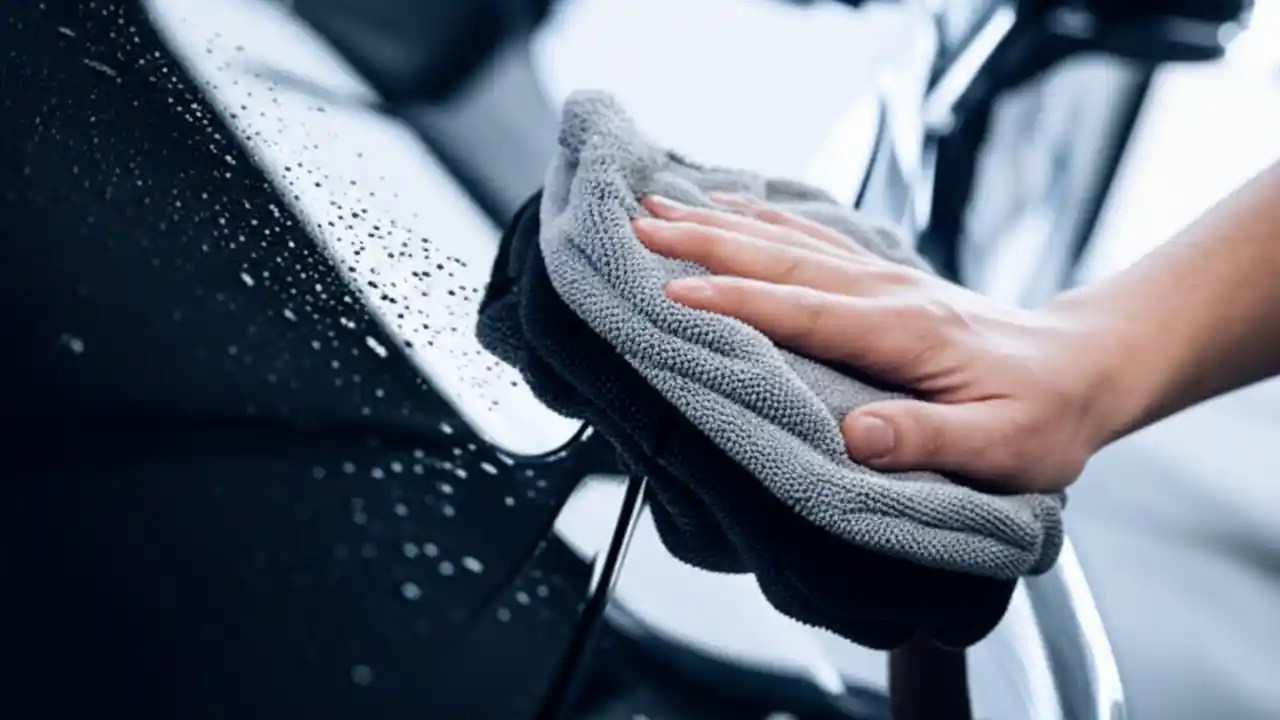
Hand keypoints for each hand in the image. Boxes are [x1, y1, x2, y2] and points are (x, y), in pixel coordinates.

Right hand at [632, 194, 1111, 492]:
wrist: (1084, 368)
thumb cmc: (1044, 418)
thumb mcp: (1002, 447)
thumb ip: (930, 438)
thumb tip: (857, 435)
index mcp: (905, 334)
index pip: (804, 311)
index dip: (735, 301)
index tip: (672, 291)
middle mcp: (885, 294)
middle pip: (780, 259)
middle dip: (705, 241)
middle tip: (638, 224)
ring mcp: (883, 281)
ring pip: (788, 241)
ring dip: (722, 222)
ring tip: (660, 205)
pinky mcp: (883, 282)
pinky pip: (811, 240)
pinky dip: (763, 219)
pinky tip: (731, 209)